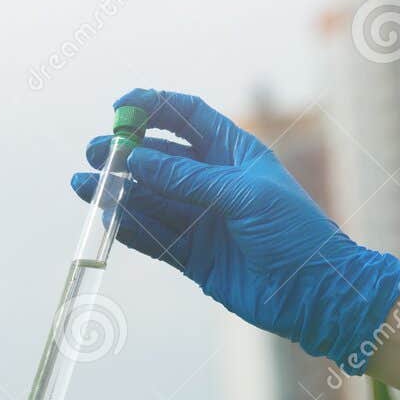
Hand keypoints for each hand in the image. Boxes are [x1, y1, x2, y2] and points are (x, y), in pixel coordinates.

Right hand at [70, 89, 399, 372]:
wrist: (315, 292)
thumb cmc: (294, 232)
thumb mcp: (242, 195)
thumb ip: (187, 178)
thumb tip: (136, 159)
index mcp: (234, 153)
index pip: (186, 117)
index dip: (153, 107)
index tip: (118, 107)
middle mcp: (214, 182)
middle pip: (160, 159)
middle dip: (125, 153)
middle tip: (95, 153)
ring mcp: (202, 220)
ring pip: (150, 200)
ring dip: (118, 192)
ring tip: (84, 185)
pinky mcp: (194, 256)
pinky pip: (154, 237)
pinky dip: (129, 227)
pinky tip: (105, 217)